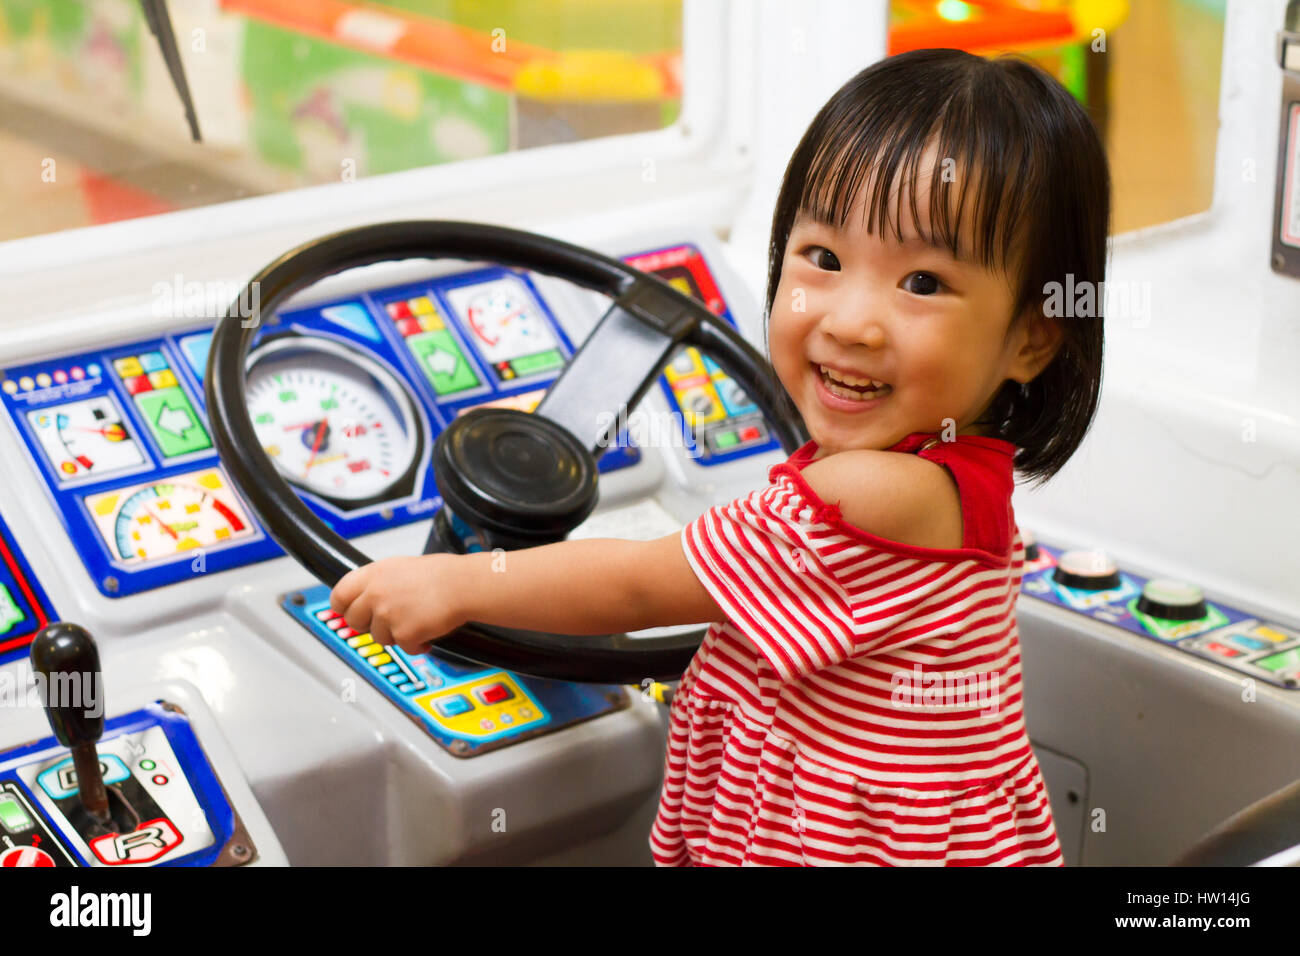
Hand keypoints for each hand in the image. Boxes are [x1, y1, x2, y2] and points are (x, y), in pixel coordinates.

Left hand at [329, 554, 468, 655]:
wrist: (464, 586)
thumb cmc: (443, 574)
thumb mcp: (402, 568)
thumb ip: (380, 583)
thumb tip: (367, 597)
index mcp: (374, 574)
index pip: (339, 594)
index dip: (343, 607)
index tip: (349, 611)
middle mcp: (376, 594)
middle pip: (354, 620)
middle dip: (369, 625)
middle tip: (387, 622)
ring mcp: (387, 615)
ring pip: (379, 637)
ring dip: (397, 635)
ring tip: (417, 622)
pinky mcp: (403, 633)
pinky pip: (404, 647)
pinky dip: (417, 644)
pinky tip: (428, 632)